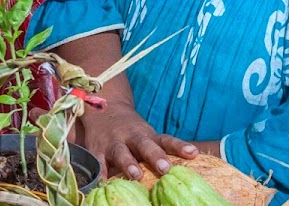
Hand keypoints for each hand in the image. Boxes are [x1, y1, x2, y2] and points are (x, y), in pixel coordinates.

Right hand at [79, 99, 197, 178]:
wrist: (104, 107)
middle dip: (155, 156)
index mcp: (147, 135)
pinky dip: (99, 171)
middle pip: (144, 145)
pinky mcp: (96, 149)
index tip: (193, 153)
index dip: (179, 147)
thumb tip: (191, 163)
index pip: (166, 140)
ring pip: (121, 152)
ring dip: (128, 163)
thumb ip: (162, 149)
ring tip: (136, 175)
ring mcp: (113, 143)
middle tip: (165, 168)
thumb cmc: (132, 131)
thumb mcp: (147, 135)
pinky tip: (103, 181)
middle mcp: (132, 138)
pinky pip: (98, 161)